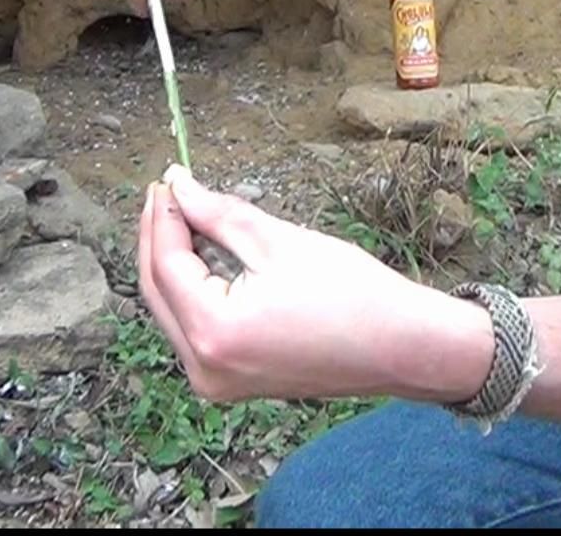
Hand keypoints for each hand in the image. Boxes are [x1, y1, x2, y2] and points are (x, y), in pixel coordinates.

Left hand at [138, 165, 492, 404]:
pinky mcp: (231, 383)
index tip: (167, 178)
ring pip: (172, 312)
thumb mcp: (279, 242)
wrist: (401, 347)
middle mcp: (205, 367)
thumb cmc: (353, 294)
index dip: (163, 216)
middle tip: (167, 192)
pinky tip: (203, 257)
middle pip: (158, 291)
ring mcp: (216, 382)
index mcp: (215, 332)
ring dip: (173, 264)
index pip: (166, 264)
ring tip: (184, 216)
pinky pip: (194, 330)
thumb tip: (178, 186)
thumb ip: (218, 214)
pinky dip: (192, 292)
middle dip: (159, 238)